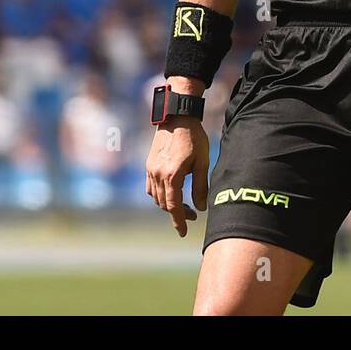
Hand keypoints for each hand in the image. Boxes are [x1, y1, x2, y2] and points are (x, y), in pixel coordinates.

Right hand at [145, 84, 208, 236]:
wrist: (177, 117)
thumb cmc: (194, 138)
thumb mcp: (202, 162)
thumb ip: (201, 186)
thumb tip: (201, 207)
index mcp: (172, 175)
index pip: (173, 206)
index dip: (179, 221)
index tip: (183, 232)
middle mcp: (157, 174)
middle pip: (164, 204)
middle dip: (176, 213)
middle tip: (192, 215)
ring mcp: (150, 169)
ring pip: (155, 197)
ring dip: (167, 205)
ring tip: (183, 205)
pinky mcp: (148, 164)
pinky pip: (150, 187)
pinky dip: (158, 195)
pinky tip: (169, 193)